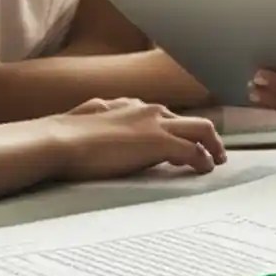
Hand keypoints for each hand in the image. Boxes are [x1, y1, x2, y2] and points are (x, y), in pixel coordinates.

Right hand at [55, 98, 226, 179]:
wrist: (59, 140)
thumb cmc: (63, 136)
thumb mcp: (86, 121)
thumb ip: (101, 118)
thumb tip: (98, 115)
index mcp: (131, 106)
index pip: (165, 115)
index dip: (177, 130)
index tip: (182, 143)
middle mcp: (149, 110)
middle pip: (191, 119)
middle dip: (207, 135)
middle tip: (214, 151)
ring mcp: (156, 125)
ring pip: (201, 129)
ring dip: (212, 146)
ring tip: (216, 161)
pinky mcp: (160, 143)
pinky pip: (194, 151)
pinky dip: (204, 160)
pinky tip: (204, 170)